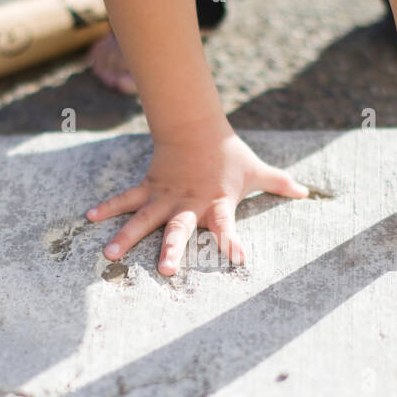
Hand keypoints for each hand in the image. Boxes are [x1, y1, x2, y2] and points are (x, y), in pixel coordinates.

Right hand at [87, 133, 307, 275]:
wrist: (197, 126)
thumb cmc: (229, 155)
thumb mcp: (256, 170)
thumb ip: (279, 184)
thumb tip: (306, 192)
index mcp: (216, 204)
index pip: (227, 227)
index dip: (232, 243)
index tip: (239, 260)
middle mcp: (189, 204)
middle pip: (180, 229)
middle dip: (172, 249)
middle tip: (165, 270)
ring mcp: (165, 197)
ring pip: (145, 219)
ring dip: (127, 236)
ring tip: (110, 255)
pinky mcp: (149, 188)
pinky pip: (126, 199)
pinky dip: (108, 207)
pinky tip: (89, 218)